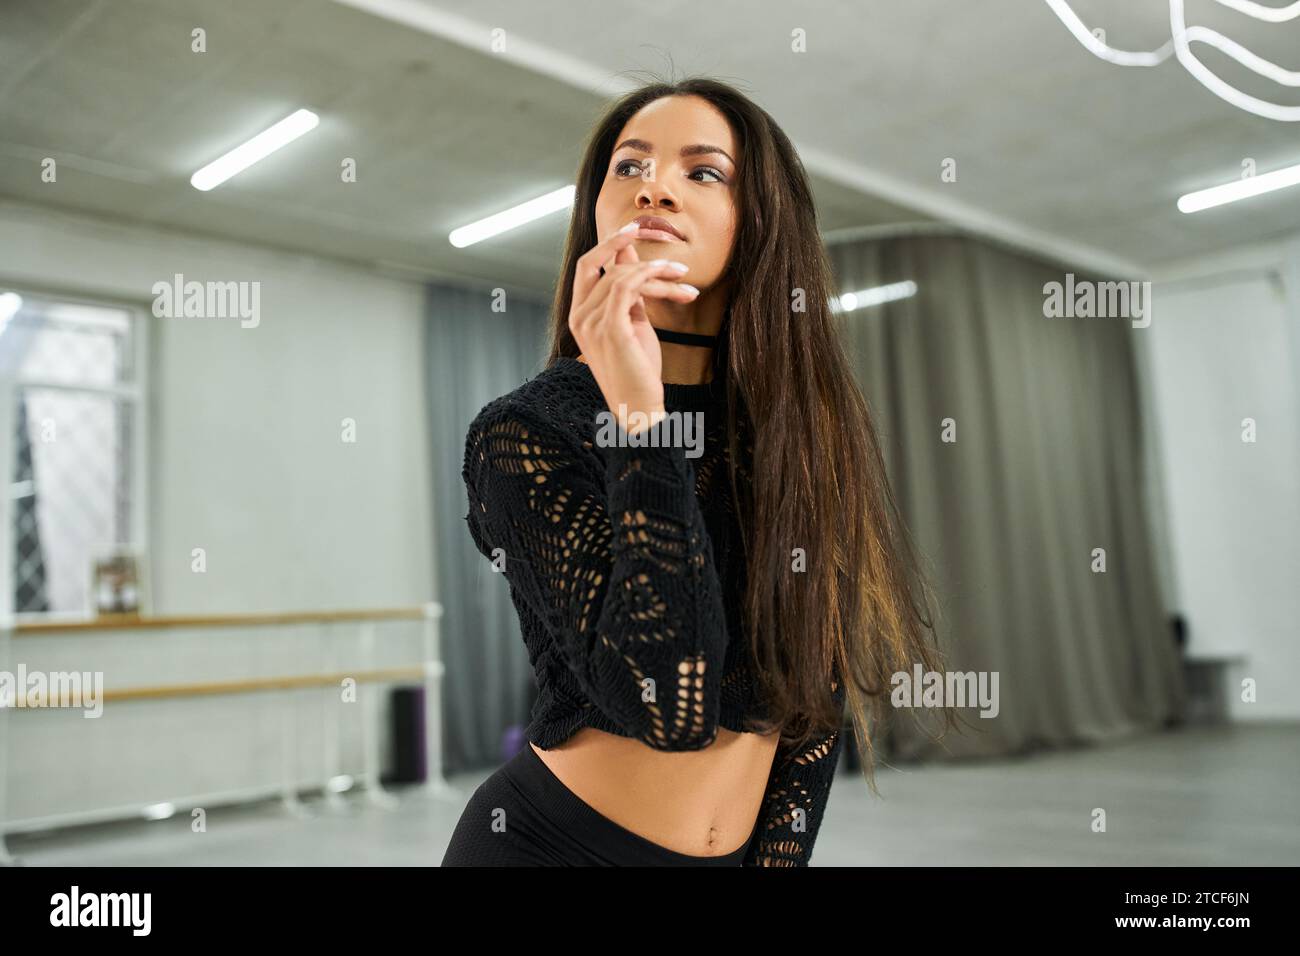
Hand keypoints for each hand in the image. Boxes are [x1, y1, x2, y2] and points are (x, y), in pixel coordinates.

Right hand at [569, 224, 698, 433]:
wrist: (639, 407)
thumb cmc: (638, 371)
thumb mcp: (632, 325)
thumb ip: (630, 296)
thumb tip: (634, 264)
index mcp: (579, 315)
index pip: (586, 267)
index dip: (608, 244)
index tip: (633, 229)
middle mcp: (578, 317)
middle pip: (596, 262)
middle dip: (621, 240)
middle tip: (652, 231)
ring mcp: (590, 323)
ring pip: (622, 276)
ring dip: (658, 271)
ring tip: (684, 279)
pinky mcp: (609, 328)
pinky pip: (628, 287)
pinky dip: (651, 278)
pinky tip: (674, 282)